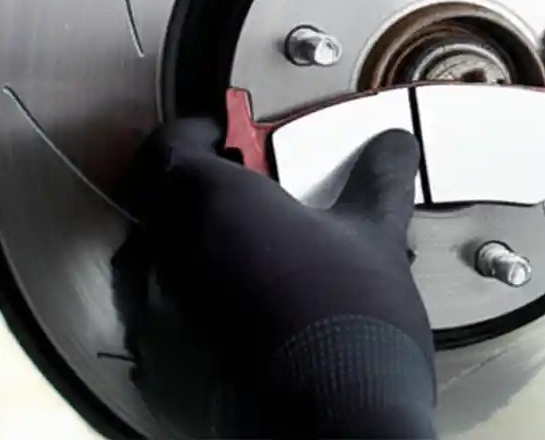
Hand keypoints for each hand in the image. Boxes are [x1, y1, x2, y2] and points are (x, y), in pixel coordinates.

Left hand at [113, 120, 434, 437]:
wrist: (333, 423)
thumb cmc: (348, 328)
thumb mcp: (376, 238)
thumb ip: (377, 181)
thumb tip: (392, 148)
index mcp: (213, 203)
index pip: (170, 145)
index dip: (197, 134)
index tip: (227, 137)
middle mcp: (169, 253)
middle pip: (155, 202)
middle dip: (195, 194)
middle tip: (244, 196)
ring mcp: (156, 316)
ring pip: (151, 264)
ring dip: (187, 252)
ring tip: (244, 262)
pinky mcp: (161, 371)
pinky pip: (158, 324)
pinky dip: (187, 312)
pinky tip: (236, 321)